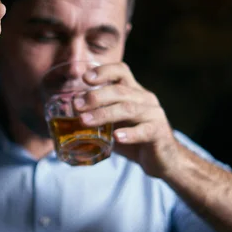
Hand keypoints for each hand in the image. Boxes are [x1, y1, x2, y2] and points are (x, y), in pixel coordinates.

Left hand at [72, 62, 179, 177]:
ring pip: (128, 108)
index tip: (85, 78)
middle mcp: (145, 98)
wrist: (164, 160)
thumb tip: (67, 118)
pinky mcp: (159, 132)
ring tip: (85, 121)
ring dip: (104, 114)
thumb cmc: (135, 140)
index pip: (121, 71)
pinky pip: (144, 130)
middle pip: (120, 90)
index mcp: (134, 92)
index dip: (103, 71)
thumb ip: (97, 118)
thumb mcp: (115, 125)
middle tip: (76, 105)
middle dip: (96, 96)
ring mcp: (154, 114)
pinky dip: (129, 134)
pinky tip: (116, 138)